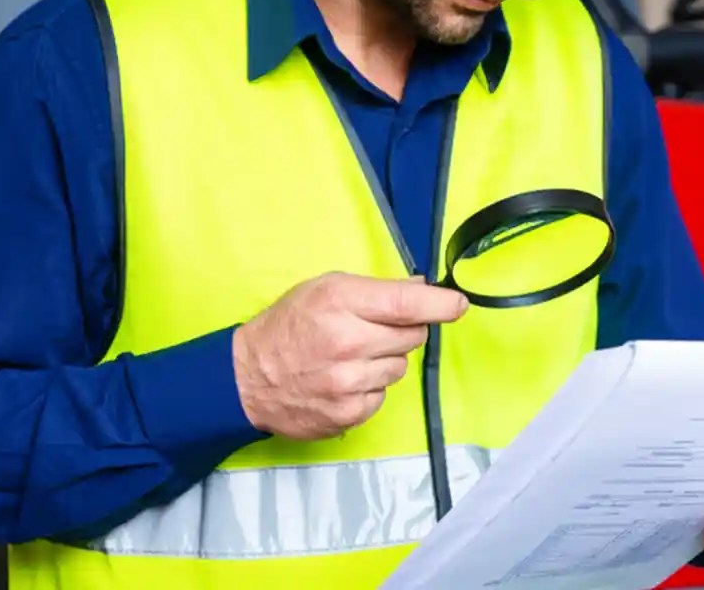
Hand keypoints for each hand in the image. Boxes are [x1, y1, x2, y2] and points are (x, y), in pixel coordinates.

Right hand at [232, 272, 468, 439]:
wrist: (246, 378)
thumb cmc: (288, 327)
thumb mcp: (325, 290)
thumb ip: (375, 290)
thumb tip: (423, 289)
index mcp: (341, 303)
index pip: (406, 303)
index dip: (440, 304)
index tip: (457, 305)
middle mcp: (348, 342)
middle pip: (413, 336)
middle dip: (403, 331)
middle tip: (373, 331)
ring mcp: (349, 382)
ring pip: (400, 368)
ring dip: (384, 361)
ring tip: (351, 358)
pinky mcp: (349, 414)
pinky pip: (383, 396)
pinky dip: (370, 388)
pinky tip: (344, 380)